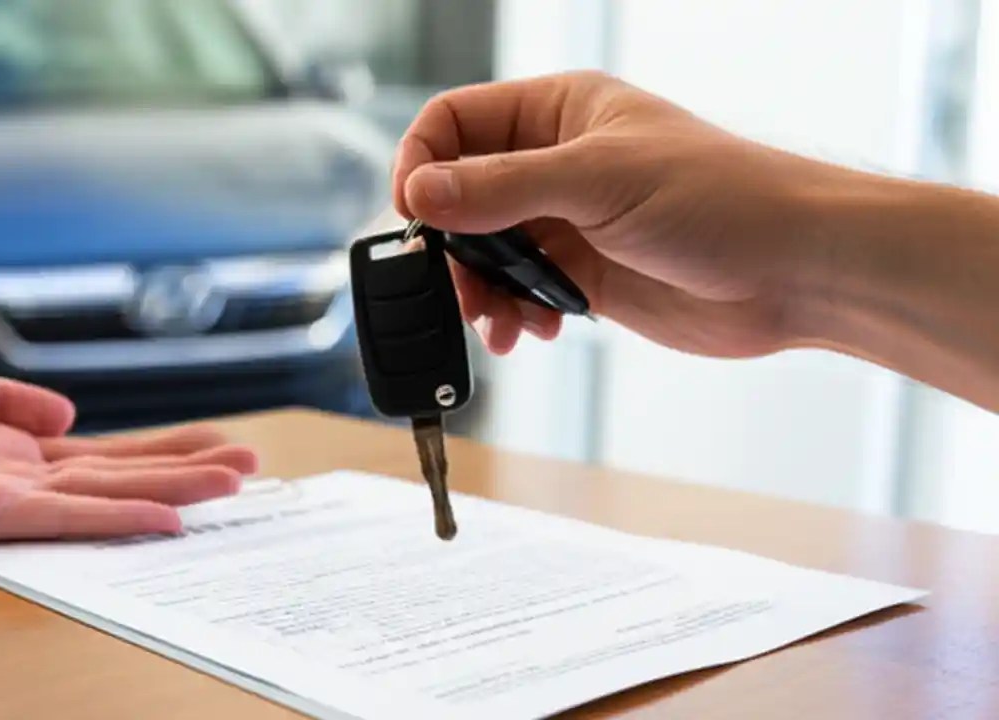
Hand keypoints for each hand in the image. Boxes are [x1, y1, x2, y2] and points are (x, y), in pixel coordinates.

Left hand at [0, 351, 256, 541]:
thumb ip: (7, 398)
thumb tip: (64, 411)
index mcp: (13, 449)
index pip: (104, 452)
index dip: (161, 448)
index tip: (214, 440)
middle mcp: (23, 478)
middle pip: (123, 474)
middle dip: (189, 469)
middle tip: (251, 466)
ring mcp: (12, 497)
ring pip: (112, 495)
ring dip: (176, 491)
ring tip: (235, 483)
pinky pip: (69, 516)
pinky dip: (122, 519)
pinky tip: (169, 517)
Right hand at [392, 70, 846, 357]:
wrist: (795, 272)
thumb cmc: (721, 198)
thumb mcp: (599, 181)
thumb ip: (502, 189)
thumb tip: (420, 193)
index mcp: (558, 112)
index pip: (454, 122)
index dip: (422, 164)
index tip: (414, 216)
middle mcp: (556, 164)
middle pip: (460, 195)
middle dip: (450, 245)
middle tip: (458, 285)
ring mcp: (569, 222)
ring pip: (485, 252)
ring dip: (478, 291)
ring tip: (497, 321)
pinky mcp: (584, 275)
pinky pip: (519, 293)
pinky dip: (511, 316)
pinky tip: (531, 331)